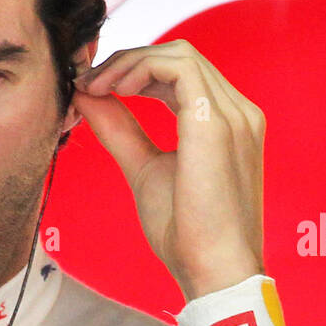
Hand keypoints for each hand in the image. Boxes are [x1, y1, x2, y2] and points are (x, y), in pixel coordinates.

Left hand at [72, 40, 264, 300]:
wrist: (212, 271)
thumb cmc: (186, 233)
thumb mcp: (144, 169)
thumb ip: (120, 131)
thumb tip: (87, 98)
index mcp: (226, 123)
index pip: (182, 74)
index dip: (135, 71)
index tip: (94, 90)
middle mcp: (237, 112)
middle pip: (180, 56)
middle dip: (127, 61)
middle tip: (88, 84)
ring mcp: (233, 114)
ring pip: (179, 54)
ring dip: (129, 62)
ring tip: (96, 86)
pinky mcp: (217, 122)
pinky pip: (178, 68)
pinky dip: (140, 68)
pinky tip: (113, 90)